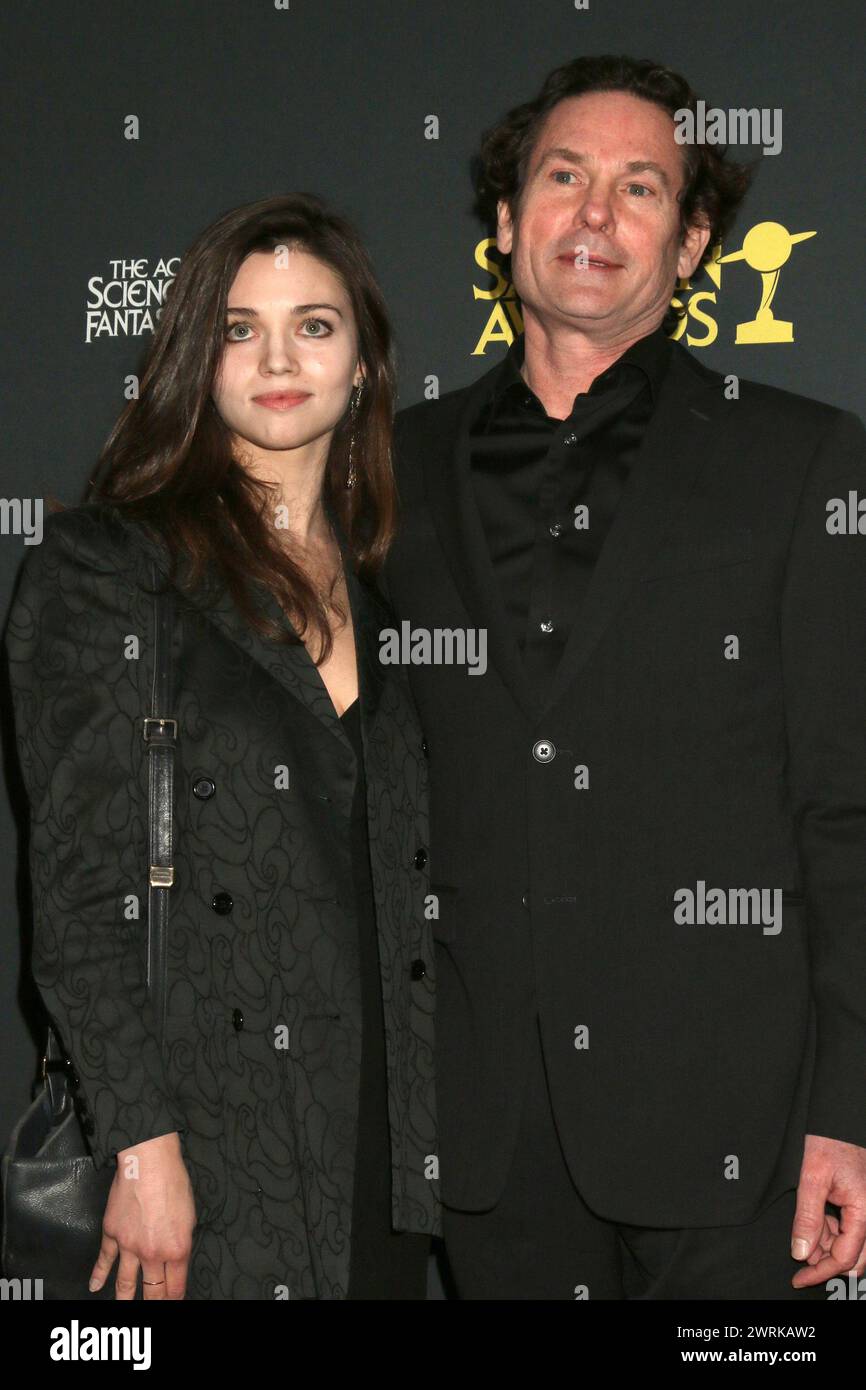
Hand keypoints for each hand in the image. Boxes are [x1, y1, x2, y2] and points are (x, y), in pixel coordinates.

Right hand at [89, 1131, 195, 1299]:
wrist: (149, 1163)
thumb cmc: (174, 1183)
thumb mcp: (190, 1216)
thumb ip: (181, 1241)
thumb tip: (175, 1256)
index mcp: (176, 1250)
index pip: (175, 1287)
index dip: (175, 1300)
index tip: (173, 1304)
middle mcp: (152, 1254)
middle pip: (153, 1291)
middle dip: (154, 1304)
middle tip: (153, 1309)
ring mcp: (129, 1247)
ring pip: (126, 1283)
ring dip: (126, 1300)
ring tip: (124, 1309)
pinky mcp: (112, 1234)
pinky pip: (104, 1260)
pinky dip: (98, 1275)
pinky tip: (94, 1286)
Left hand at [790, 1133, 865, 1288]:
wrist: (839, 1121)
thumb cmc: (830, 1142)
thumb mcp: (812, 1178)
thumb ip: (808, 1217)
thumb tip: (802, 1252)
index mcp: (864, 1211)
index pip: (844, 1257)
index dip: (820, 1271)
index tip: (800, 1278)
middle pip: (853, 1257)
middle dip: (826, 1261)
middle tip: (801, 1259)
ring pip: (852, 1245)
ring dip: (828, 1245)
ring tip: (807, 1229)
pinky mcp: (862, 1206)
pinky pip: (850, 1230)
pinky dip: (832, 1231)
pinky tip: (817, 1220)